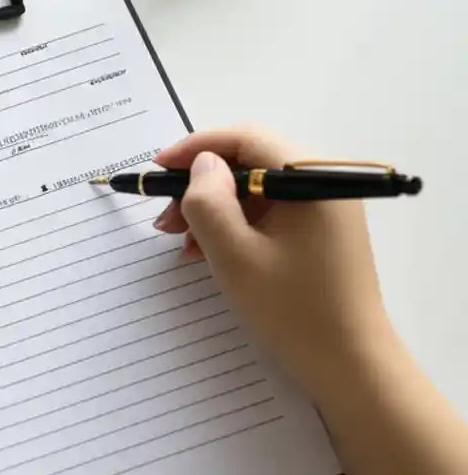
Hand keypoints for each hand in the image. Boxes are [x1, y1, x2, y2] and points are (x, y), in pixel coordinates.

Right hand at [152, 129, 393, 397]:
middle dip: (201, 185)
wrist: (349, 367)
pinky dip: (234, 225)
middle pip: (250, 162)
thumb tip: (203, 166)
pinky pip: (269, 212)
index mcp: (312, 179)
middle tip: (164, 217)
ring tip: (182, 242)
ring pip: (255, 189)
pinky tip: (208, 252)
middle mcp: (324, 184)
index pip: (247, 139)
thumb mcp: (234, 255)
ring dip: (213, 208)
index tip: (157, 168)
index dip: (196, 148)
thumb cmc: (292, 310)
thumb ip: (208, 201)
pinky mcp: (320, 233)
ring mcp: (325, 209)